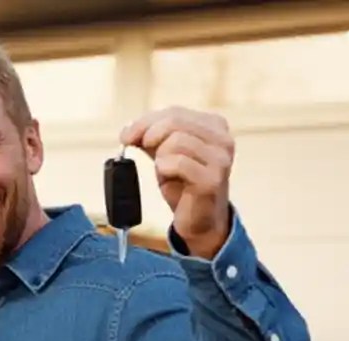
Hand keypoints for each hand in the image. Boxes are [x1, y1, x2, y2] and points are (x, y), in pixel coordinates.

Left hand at [120, 106, 235, 257]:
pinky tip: (167, 176)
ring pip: (176, 140)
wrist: (198, 219)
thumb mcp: (165, 153)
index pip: (174, 112)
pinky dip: (165, 168)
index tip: (126, 135)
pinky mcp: (212, 179)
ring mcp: (220, 159)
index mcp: (214, 126)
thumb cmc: (183, 184)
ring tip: (163, 169)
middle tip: (136, 147)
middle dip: (147, 133)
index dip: (145, 121)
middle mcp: (222, 139)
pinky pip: (178, 162)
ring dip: (159, 155)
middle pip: (174, 121)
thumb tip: (128, 129)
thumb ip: (151, 137)